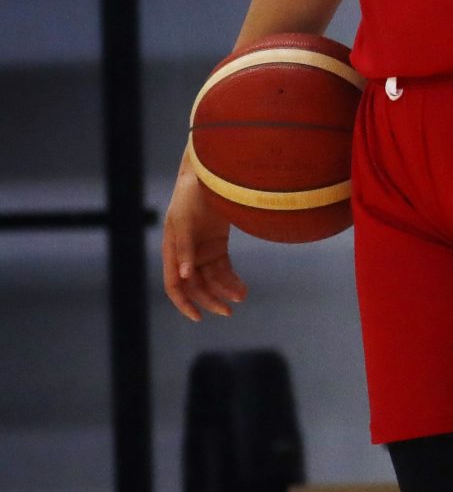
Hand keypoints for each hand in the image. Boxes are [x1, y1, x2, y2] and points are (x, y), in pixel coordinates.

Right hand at [161, 167, 246, 320]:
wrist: (211, 174)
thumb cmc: (192, 195)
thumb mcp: (185, 221)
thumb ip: (185, 248)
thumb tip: (184, 276)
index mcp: (172, 250)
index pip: (174, 285)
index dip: (183, 303)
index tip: (198, 317)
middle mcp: (185, 254)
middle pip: (196, 286)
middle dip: (210, 300)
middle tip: (228, 311)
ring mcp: (202, 250)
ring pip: (212, 279)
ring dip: (225, 290)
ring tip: (241, 297)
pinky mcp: (217, 244)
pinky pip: (223, 268)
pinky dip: (231, 279)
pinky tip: (241, 289)